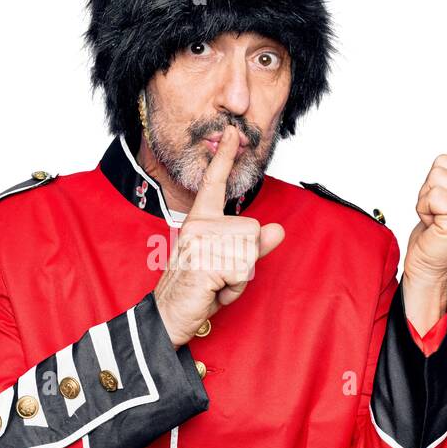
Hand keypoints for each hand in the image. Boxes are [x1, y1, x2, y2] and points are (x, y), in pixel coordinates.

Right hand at [152, 124, 285, 346]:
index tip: (232, 131)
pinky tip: (214, 291)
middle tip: (220, 276)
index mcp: (201, 221)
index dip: (225, 158)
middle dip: (245, 262)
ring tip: (216, 284)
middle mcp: (199, 225)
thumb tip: (278, 229)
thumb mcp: (229, 265)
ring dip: (239, 277)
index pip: (214, 185)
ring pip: (250, 252)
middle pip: (252, 232)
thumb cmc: (197, 290)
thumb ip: (253, 247)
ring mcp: (200, 241)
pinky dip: (234, 288)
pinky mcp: (205, 261)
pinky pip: (242, 271)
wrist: (168, 316)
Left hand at [404, 145, 446, 294]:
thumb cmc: (440, 231)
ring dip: (426, 199)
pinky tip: (435, 225)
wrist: (431, 265)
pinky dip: (424, 209)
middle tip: (439, 211)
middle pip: (443, 163)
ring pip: (436, 177)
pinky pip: (432, 195)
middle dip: (431, 187)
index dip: (441, 176)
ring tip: (437, 217)